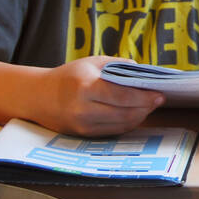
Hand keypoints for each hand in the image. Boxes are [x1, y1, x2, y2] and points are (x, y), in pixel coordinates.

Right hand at [37, 56, 162, 135]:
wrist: (38, 96)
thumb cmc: (69, 76)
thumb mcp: (91, 63)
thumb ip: (119, 65)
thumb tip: (144, 72)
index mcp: (85, 87)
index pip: (122, 96)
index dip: (144, 97)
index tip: (160, 94)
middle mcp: (83, 109)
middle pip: (125, 113)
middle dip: (146, 107)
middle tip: (158, 100)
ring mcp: (83, 125)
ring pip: (121, 125)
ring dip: (140, 116)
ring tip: (149, 106)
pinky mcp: (84, 135)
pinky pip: (113, 131)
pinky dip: (128, 123)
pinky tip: (135, 114)